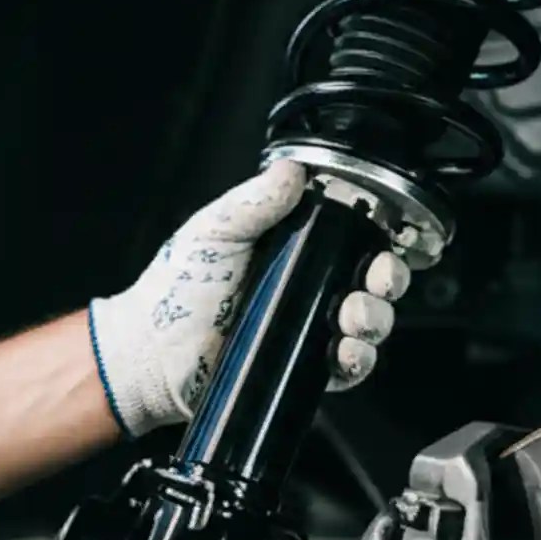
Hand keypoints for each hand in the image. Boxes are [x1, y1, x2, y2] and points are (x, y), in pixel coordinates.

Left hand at [89, 160, 411, 436]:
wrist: (152, 352)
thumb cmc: (176, 289)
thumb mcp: (216, 230)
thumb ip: (256, 201)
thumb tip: (293, 170)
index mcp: (295, 251)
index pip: (355, 242)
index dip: (378, 241)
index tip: (384, 239)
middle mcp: (309, 290)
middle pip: (374, 283)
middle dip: (388, 280)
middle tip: (377, 279)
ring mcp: (310, 330)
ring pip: (370, 325)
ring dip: (374, 320)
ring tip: (352, 317)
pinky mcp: (305, 369)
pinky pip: (350, 369)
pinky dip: (358, 361)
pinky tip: (344, 351)